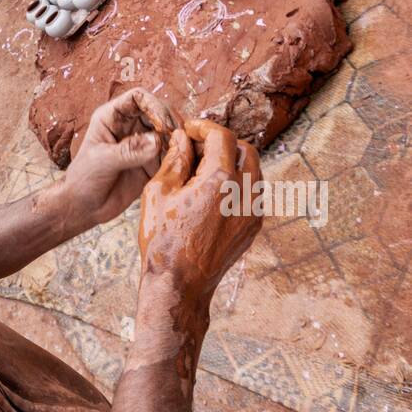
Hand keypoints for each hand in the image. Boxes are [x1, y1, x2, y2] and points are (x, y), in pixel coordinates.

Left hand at [62, 89, 181, 227]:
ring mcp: (142, 144)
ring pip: (168, 133)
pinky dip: (178, 157)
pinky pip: (170, 154)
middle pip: (159, 112)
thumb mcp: (102, 161)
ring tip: (180, 154)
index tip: (163, 125)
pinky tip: (178, 165)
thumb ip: (129, 151)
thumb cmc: (83, 179)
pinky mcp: (151, 163)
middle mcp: (129, 126)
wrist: (84, 207)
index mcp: (112, 117)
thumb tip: (157, 141)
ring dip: (177, 140)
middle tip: (177, 140)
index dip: (154, 106)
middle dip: (171, 123)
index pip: (138, 97)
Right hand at [138, 117, 261, 312]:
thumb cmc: (163, 240)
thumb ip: (175, 159)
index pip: (222, 136)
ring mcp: (253, 211)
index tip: (188, 130)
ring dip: (233, 161)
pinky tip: (212, 191)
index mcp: (220, 180)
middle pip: (245, 149)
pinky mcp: (254, 226)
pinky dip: (237, 183)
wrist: (180, 284)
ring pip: (254, 170)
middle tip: (197, 146)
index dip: (203, 127)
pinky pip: (252, 193)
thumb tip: (182, 138)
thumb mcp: (158, 192)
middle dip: (222, 141)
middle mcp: (244, 194)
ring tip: (204, 168)